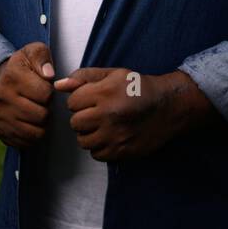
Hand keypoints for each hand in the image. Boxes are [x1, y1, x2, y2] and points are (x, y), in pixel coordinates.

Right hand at [0, 42, 55, 148]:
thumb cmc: (23, 68)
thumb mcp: (33, 53)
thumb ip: (43, 58)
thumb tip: (49, 75)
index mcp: (12, 76)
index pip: (45, 93)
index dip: (49, 92)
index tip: (43, 87)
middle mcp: (2, 97)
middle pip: (42, 115)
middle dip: (47, 108)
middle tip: (41, 101)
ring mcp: (0, 117)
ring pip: (37, 131)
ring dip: (42, 123)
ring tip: (37, 110)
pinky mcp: (1, 132)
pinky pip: (28, 142)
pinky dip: (34, 135)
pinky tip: (31, 122)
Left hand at [53, 68, 210, 161]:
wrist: (169, 107)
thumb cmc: (139, 87)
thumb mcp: (114, 74)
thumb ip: (85, 77)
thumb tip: (58, 84)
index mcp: (105, 93)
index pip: (72, 102)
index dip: (80, 100)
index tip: (92, 99)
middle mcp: (108, 115)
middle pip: (75, 122)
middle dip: (83, 117)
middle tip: (96, 113)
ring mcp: (115, 136)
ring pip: (83, 141)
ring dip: (89, 134)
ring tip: (102, 126)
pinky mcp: (122, 151)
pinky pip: (96, 154)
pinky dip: (99, 147)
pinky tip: (109, 137)